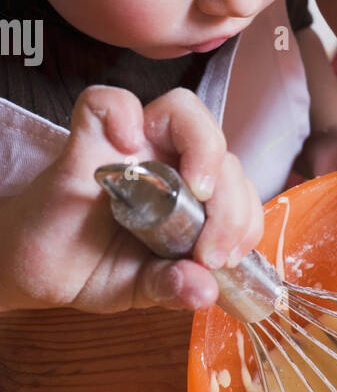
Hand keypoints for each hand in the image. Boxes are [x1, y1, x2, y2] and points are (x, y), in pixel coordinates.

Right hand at [0, 86, 262, 313]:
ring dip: (204, 148)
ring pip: (183, 110)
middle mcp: (168, 161)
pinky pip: (107, 102)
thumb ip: (172, 287)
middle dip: (232, 203)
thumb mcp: (141, 289)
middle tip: (210, 252)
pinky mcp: (87, 140)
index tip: (225, 260)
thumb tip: (205, 289)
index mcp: (192, 193)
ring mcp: (130, 146)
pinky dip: (124, 114)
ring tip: (196, 190)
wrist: (38, 270)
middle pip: (220, 150)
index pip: (236, 184)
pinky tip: (128, 145)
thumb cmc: (94, 267)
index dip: (243, 217)